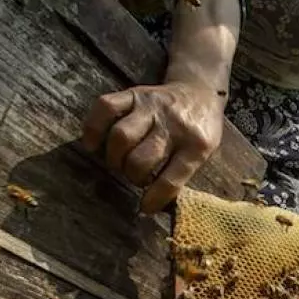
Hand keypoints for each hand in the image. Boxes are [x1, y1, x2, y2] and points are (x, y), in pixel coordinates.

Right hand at [81, 81, 225, 213]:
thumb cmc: (200, 130)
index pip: (172, 178)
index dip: (154, 198)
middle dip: (132, 176)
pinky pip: (105, 107)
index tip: (145, 207)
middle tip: (135, 177)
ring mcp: (152, 107)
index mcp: (197, 145)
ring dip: (114, 158)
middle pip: (140, 158)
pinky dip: (93, 128)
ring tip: (119, 163)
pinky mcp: (134, 93)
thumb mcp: (205, 153)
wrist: (200, 91)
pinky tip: (93, 144)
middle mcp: (173, 125)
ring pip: (121, 136)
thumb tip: (153, 202)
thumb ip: (182, 173)